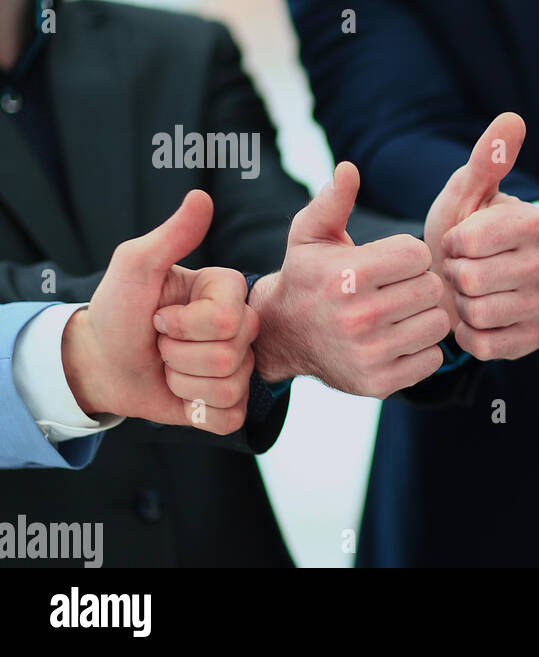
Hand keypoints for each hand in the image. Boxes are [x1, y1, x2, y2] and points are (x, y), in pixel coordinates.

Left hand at [63, 191, 256, 434]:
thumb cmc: (117, 310)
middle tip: (161, 343)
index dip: (185, 326)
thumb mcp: (135, 267)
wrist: (101, 362)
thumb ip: (171, 235)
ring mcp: (241, 366)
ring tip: (167, 367)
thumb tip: (201, 197)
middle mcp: (243, 327)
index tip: (160, 317)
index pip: (228, 321)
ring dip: (183, 383)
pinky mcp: (233, 403)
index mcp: (229, 291)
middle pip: (232, 355)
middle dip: (180, 356)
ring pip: (231, 388)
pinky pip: (231, 418)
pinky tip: (184, 395)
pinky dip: (197, 411)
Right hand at [250, 162, 449, 398]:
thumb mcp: (311, 235)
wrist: (283, 337)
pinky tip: (399, 338)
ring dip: (425, 315)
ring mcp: (370, 353)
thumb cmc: (307, 277)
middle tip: (398, 288)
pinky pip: (433, 357)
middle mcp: (359, 316)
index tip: (393, 262)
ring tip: (401, 311)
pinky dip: (423, 348)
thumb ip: (334, 200)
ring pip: (438, 323)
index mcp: (349, 275)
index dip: (410, 255)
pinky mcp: (379, 383)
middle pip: (432, 289)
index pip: (419, 255)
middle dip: (420, 284)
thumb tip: (349, 168)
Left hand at [427, 113, 538, 359]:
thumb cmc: (457, 232)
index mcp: (535, 222)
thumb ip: (485, 159)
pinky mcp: (534, 339)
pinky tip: (473, 320)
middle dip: (452, 275)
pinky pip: (486, 345)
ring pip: (479, 313)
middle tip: (459, 268)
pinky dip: (467, 335)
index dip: (451, 242)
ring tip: (466, 292)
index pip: (471, 240)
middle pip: (472, 279)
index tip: (458, 238)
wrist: (457, 282)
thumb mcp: (464, 192)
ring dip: (459, 305)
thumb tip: (512, 119)